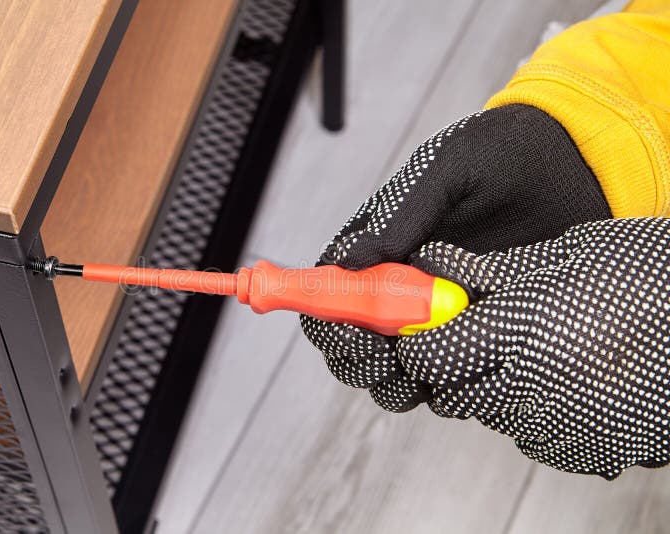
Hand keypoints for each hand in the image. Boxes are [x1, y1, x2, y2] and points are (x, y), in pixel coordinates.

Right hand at [302, 104, 610, 411]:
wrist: (578, 168)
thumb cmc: (507, 154)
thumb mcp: (451, 169)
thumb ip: (402, 214)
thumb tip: (351, 260)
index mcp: (382, 241)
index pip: (331, 285)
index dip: (324, 311)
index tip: (345, 325)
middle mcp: (402, 282)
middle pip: (350, 335)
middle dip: (352, 354)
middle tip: (378, 351)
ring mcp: (437, 313)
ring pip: (389, 366)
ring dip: (385, 379)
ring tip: (408, 370)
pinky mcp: (476, 333)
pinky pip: (442, 377)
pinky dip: (432, 389)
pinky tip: (446, 379)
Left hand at [398, 218, 669, 478]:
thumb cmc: (654, 276)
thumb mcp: (569, 254)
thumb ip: (493, 273)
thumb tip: (434, 269)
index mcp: (526, 329)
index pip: (428, 355)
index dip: (419, 340)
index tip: (427, 324)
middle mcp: (535, 387)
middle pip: (449, 395)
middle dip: (451, 367)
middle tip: (480, 337)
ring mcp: (562, 428)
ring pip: (487, 415)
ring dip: (491, 387)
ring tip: (537, 352)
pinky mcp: (586, 453)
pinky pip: (529, 434)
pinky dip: (531, 410)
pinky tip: (565, 379)